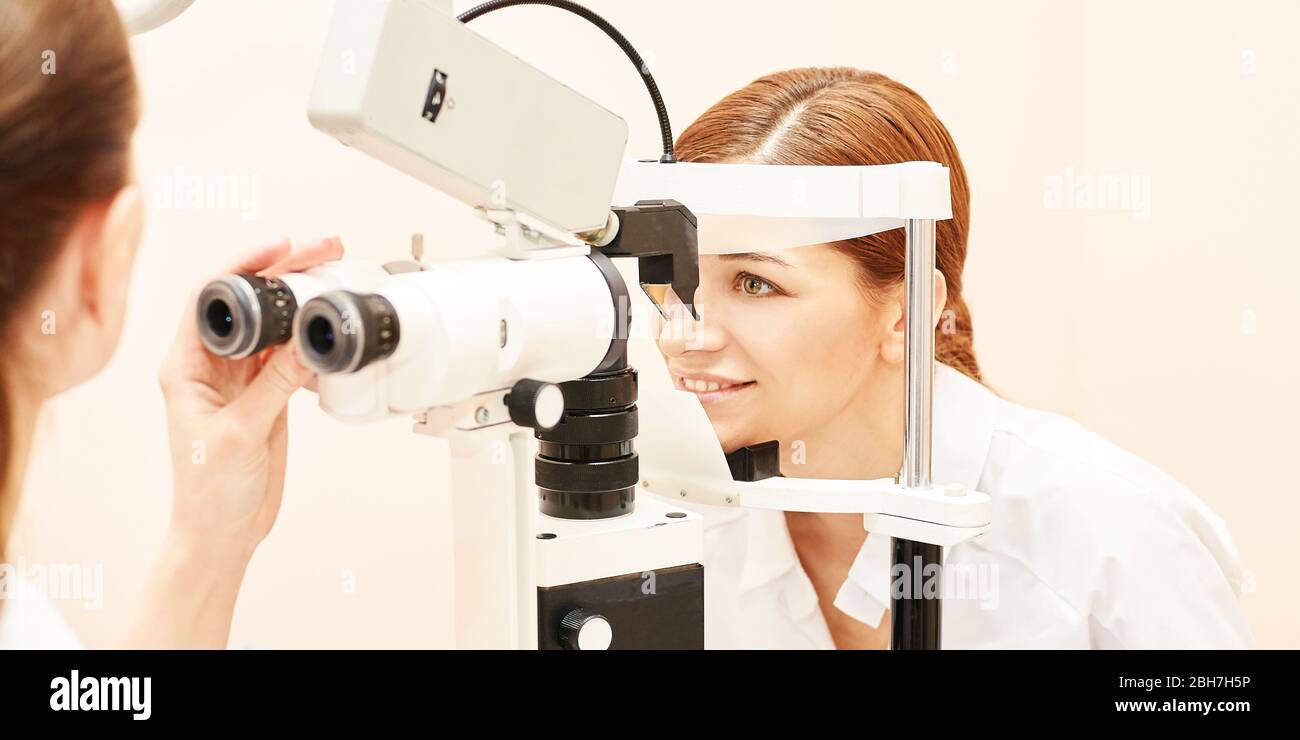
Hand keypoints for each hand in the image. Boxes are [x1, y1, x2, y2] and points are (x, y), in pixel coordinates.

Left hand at [158, 236, 343, 556]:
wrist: (222, 533)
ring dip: (302, 299)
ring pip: (273, 324)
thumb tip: (308, 341)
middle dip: (284, 271)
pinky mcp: (266, 395)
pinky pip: (291, 354)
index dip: (244, 265)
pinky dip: (312, 337)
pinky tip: (331, 329)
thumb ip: (274, 386)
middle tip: (322, 251)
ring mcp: (240, 379)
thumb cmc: (206, 492)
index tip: (280, 249)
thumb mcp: (240, 434)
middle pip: (247, 301)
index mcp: (185, 366)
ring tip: (334, 275)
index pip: (210, 296)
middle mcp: (211, 365)